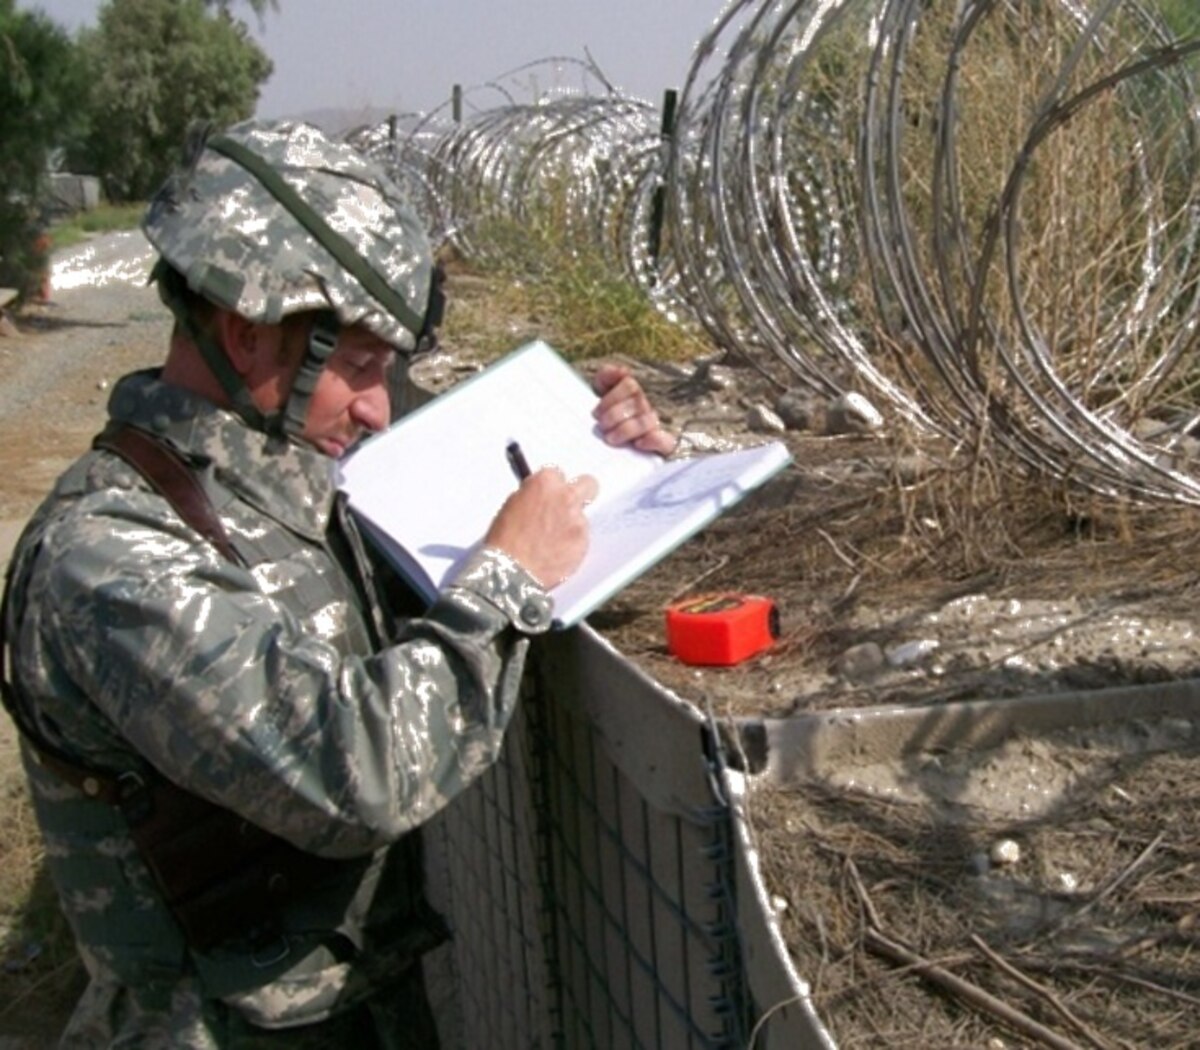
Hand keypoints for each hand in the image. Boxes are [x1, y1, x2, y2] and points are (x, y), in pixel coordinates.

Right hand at [484, 468, 599, 588]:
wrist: (511, 571)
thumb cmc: (504, 540)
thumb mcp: (512, 506)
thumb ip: (533, 496)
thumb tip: (542, 496)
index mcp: (545, 483)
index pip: (557, 474)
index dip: (553, 487)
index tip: (550, 495)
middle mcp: (566, 497)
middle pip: (588, 484)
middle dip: (582, 492)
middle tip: (572, 505)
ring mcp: (578, 520)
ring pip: (582, 517)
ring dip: (571, 525)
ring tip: (551, 543)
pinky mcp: (584, 542)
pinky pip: (582, 540)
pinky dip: (571, 545)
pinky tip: (555, 554)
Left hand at [591, 364, 676, 455]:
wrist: (620, 450)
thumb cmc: (610, 419)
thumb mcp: (604, 394)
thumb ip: (607, 378)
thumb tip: (622, 370)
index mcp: (634, 395)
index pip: (629, 385)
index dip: (612, 398)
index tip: (597, 412)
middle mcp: (646, 408)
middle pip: (637, 403)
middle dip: (615, 415)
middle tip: (602, 425)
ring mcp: (655, 426)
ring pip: (647, 421)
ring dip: (626, 429)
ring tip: (611, 438)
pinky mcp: (663, 445)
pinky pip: (667, 441)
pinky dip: (654, 440)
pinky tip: (639, 443)